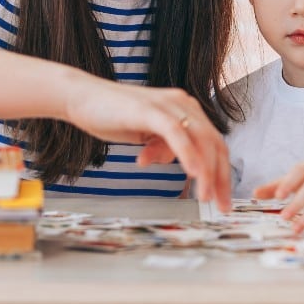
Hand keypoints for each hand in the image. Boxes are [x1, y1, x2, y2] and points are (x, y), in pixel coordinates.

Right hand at [65, 80, 230, 211]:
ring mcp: (168, 105)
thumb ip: (163, 145)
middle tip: (221, 205)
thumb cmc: (112, 116)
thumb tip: (174, 160)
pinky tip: (194, 173)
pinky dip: (188, 154)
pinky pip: (176, 133)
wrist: (81, 98)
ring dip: (207, 172)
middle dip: (221, 177)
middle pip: (214, 143)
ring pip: (200, 139)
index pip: (214, 143)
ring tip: (205, 197)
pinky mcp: (151, 109)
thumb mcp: (145, 136)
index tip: (222, 199)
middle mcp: (183, 104)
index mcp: (185, 109)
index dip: (222, 172)